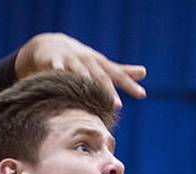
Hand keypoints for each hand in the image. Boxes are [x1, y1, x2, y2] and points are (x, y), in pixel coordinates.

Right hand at [15, 33, 146, 108]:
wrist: (51, 46)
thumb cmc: (82, 59)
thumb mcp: (101, 64)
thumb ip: (122, 71)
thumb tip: (144, 72)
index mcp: (100, 64)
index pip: (117, 75)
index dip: (129, 84)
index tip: (142, 94)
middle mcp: (87, 61)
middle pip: (99, 77)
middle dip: (108, 91)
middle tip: (117, 105)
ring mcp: (70, 60)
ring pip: (79, 71)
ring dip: (85, 80)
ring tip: (91, 94)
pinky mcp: (53, 60)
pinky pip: (55, 65)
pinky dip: (57, 68)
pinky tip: (58, 72)